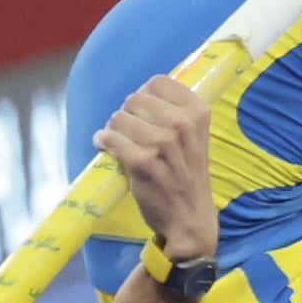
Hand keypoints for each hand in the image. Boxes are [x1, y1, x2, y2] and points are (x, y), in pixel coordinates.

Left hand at [96, 74, 218, 265]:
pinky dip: (103, 141)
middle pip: (135, 98)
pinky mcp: (143, 162)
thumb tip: (143, 94)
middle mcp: (183, 124)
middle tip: (128, 133)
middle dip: (126, 115)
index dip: (143, 96)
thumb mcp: (194, 139)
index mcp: (198, 112)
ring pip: (119, 117)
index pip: (157, 82)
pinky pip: (111, 138)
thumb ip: (177, 114)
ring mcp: (163, 143)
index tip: (141, 113)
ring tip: (118, 143)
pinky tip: (106, 147)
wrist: (189, 219)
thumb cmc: (187, 178)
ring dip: (113, 130)